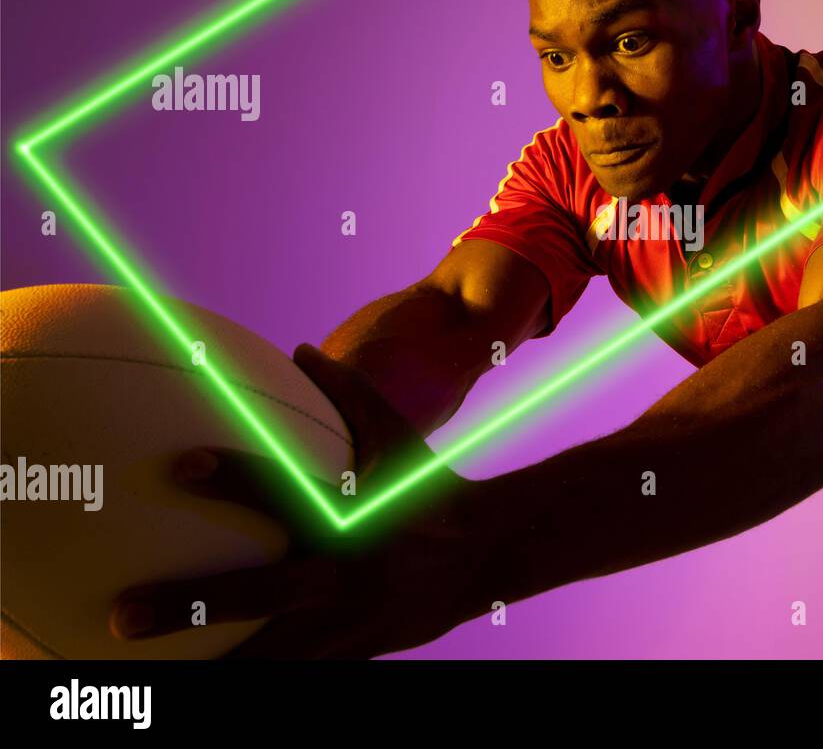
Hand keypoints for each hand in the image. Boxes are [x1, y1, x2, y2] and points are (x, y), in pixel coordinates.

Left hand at [109, 344, 492, 657]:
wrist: (487, 554)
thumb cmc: (433, 485)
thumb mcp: (400, 434)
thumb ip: (349, 392)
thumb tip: (298, 349)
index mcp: (349, 515)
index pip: (284, 490)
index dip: (233, 476)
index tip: (179, 465)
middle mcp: (343, 573)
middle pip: (257, 596)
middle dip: (190, 606)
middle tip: (122, 616)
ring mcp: (347, 622)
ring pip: (269, 657)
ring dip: (210, 669)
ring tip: (148, 683)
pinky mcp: (354, 651)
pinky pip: (296, 671)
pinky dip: (257, 679)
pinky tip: (208, 687)